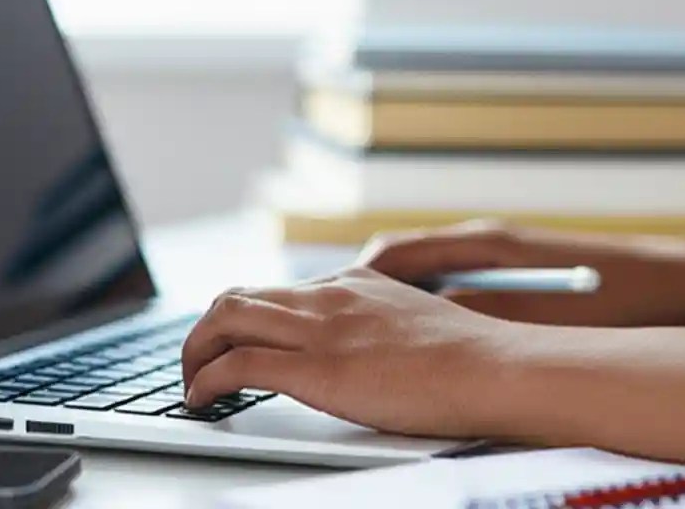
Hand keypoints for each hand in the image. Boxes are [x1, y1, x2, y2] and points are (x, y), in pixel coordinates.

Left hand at [181, 267, 518, 437]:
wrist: (493, 368)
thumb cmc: (469, 358)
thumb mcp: (416, 322)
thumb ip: (380, 325)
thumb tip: (368, 350)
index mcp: (353, 283)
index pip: (276, 290)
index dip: (243, 319)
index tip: (233, 344)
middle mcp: (328, 296)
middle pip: (238, 297)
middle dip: (205, 331)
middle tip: (199, 363)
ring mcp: (320, 329)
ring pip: (225, 318)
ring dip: (195, 351)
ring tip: (191, 383)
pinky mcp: (317, 368)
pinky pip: (238, 365)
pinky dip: (206, 381)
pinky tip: (201, 400)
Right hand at [357, 220, 677, 326]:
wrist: (682, 289)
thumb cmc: (612, 297)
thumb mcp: (533, 314)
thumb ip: (470, 314)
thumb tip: (413, 318)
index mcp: (483, 242)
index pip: (396, 252)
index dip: (358, 280)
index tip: (331, 306)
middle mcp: (487, 242)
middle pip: (407, 264)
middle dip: (372, 295)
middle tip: (344, 328)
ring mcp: (505, 259)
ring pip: (433, 280)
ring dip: (403, 307)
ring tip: (380, 343)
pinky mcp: (525, 277)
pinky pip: (461, 293)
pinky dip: (440, 315)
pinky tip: (443, 347)